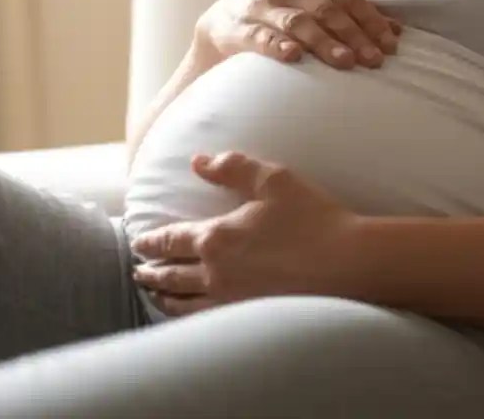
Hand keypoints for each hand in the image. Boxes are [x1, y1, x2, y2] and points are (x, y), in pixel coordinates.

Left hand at [131, 151, 366, 315]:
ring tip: (154, 294)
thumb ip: (232, 166)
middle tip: (137, 271)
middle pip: (170, 274)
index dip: (150, 241)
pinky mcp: (247, 319)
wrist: (347, 264)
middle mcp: (215, 272)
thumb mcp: (274, 180)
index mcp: (216, 237)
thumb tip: (197, 161)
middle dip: (150, 271)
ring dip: (163, 297)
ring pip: (183, 303)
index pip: (170, 239)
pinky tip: (188, 315)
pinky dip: (186, 317)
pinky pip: (204, 322)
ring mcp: (230, 301)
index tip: (139, 242)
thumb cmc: (314, 218)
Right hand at [195, 0, 400, 69]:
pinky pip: (259, 37)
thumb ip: (350, 15)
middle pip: (326, 10)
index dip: (370, 20)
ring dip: (324, 42)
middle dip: (354, 35)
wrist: (220, 24)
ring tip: (345, 61)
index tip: (391, 44)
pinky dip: (277, 46)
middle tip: (374, 60)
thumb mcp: (312, 7)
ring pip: (297, 23)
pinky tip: (294, 57)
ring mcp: (258, 7)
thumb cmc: (278, 15)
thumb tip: (397, 31)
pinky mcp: (236, 29)